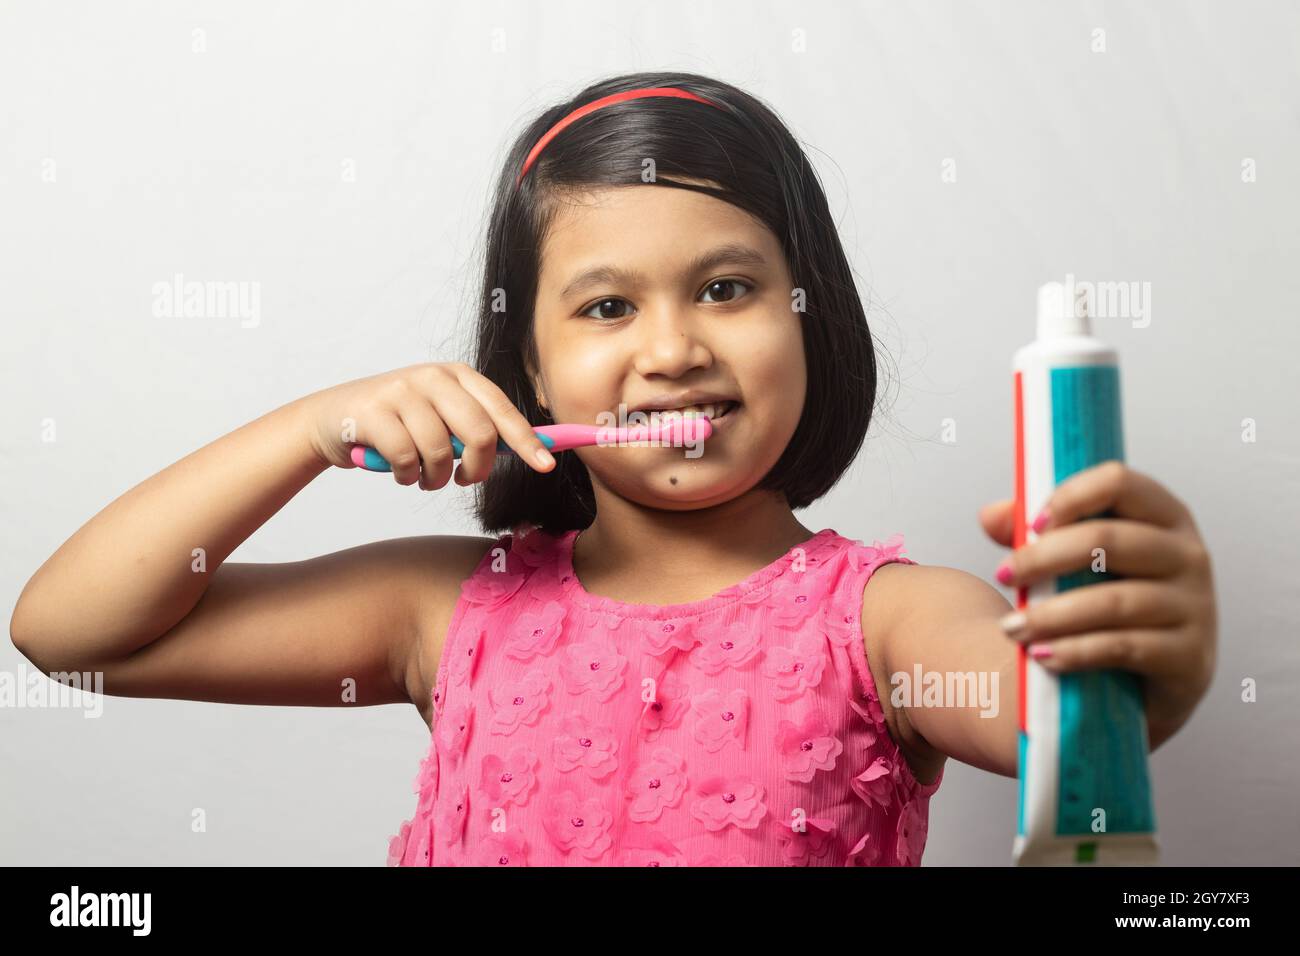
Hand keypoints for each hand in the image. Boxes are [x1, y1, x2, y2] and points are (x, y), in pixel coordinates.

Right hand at [299, 362, 555, 488]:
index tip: (546, 465)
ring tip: (424, 477)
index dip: (527, 440)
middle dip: (477, 469)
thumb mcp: (441, 419)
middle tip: (463, 480)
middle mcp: (433, 376)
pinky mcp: (374, 411)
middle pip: (479, 433)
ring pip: (441, 452)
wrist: (333, 420)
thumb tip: (531, 450)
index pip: (502, 409)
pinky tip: (400, 472)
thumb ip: (477, 430)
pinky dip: (407, 476)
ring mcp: (402, 390)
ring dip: (435, 479)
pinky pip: (407, 459)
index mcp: (457, 376)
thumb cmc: (398, 425)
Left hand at [979, 460, 1217, 748]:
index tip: (1031, 526)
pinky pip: (1124, 647)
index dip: (1070, 498)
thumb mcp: (1078, 564)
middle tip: (1004, 576)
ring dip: (1051, 615)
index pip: (1119, 482)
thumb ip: (1037, 535)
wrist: (1151, 683)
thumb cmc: (1111, 607)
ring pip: (1113, 601)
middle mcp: (1188, 554)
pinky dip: (1076, 651)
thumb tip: (990, 516)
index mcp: (1163, 516)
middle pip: (1109, 540)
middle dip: (1044, 559)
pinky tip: (1043, 655)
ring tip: (1011, 628)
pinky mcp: (1190, 657)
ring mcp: (1196, 607)